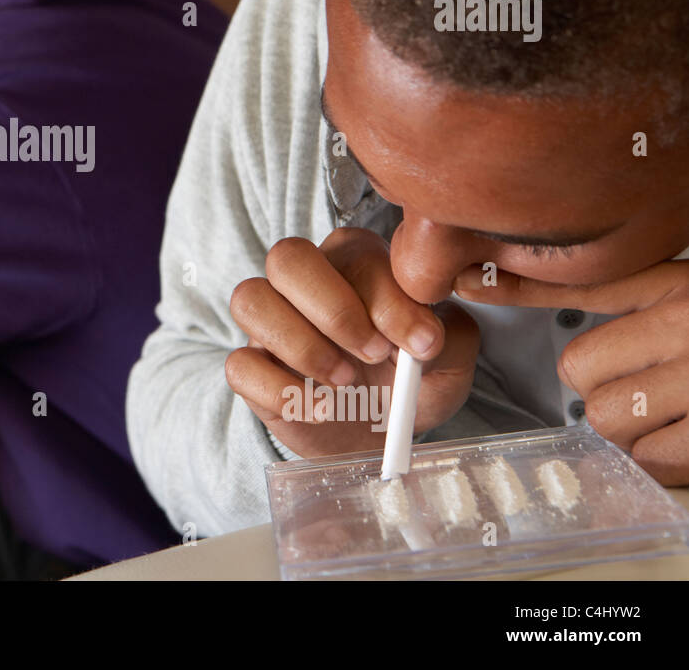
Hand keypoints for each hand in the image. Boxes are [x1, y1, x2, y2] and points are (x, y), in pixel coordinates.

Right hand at [227, 228, 479, 457]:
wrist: (383, 436)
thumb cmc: (412, 382)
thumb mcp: (448, 359)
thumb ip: (448, 335)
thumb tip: (422, 336)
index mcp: (354, 263)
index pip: (354, 253)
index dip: (386, 296)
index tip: (421, 343)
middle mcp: (303, 283)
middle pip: (287, 257)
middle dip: (333, 308)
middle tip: (373, 354)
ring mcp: (270, 324)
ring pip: (249, 299)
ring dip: (301, 344)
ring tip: (344, 382)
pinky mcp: (251, 369)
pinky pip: (239, 365)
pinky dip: (280, 391)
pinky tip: (320, 410)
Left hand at [454, 260, 688, 484]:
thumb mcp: (674, 295)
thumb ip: (600, 291)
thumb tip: (500, 274)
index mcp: (673, 288)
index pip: (580, 288)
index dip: (518, 288)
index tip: (464, 281)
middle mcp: (684, 326)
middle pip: (579, 369)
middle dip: (594, 384)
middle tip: (635, 382)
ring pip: (605, 418)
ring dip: (624, 424)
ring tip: (663, 406)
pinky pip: (645, 457)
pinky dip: (652, 455)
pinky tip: (676, 431)